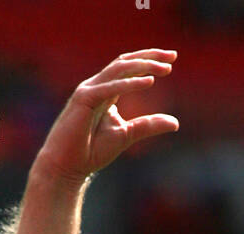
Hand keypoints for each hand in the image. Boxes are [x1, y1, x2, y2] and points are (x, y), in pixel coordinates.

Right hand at [34, 50, 178, 185]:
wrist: (67, 166)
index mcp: (107, 91)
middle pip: (126, 62)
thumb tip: (176, 123)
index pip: (130, 68)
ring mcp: (89, 90)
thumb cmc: (92, 151)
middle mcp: (98, 86)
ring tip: (164, 69)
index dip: (150, 61)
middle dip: (149, 57)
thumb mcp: (127, 135)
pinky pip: (109, 88)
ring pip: (118, 70)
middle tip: (172, 57)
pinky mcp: (84, 99)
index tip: (172, 60)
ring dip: (142, 66)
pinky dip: (129, 84)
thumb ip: (148, 125)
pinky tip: (148, 82)